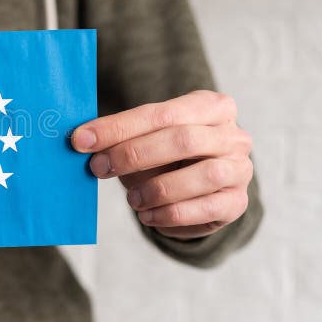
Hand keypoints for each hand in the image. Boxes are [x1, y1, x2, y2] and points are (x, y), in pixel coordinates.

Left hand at [71, 90, 252, 239]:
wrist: (199, 187)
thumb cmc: (165, 154)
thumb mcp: (145, 138)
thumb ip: (121, 136)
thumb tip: (82, 140)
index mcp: (210, 106)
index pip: (159, 113)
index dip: (117, 127)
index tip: (81, 140)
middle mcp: (232, 135)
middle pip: (182, 140)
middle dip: (133, 155)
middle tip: (98, 168)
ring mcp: (240, 169)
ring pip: (202, 175)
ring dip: (157, 188)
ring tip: (130, 199)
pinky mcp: (237, 202)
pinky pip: (206, 208)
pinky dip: (171, 214)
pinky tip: (147, 215)